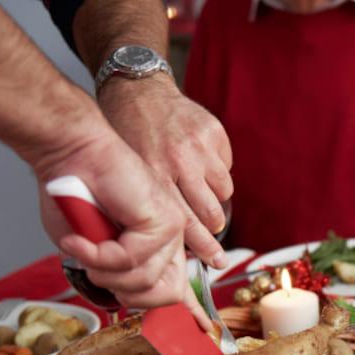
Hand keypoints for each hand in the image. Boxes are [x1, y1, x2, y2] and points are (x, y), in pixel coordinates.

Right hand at [33, 125, 193, 310]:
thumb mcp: (90, 248)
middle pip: (164, 296)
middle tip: (94, 266)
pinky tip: (81, 238)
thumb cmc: (73, 197)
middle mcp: (170, 240)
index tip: (203, 331)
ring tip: (83, 244)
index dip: (191, 313)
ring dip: (102, 270)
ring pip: (142, 281)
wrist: (70, 155)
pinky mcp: (162, 220)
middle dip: (123, 292)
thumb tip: (125, 297)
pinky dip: (97, 254)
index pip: (181, 288)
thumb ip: (111, 272)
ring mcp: (170, 230)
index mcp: (158, 247)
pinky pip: (129, 260)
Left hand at [99, 75, 232, 268]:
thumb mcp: (130, 173)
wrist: (137, 91)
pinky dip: (217, 172)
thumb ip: (151, 204)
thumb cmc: (128, 139)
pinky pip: (227, 167)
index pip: (186, 221)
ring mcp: (199, 145)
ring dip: (215, 198)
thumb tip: (172, 243)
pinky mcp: (213, 132)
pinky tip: (200, 165)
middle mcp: (179, 161)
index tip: (217, 263)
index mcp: (155, 175)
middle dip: (213, 227)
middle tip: (213, 234)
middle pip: (211, 211)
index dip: (204, 246)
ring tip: (201, 194)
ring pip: (224, 191)